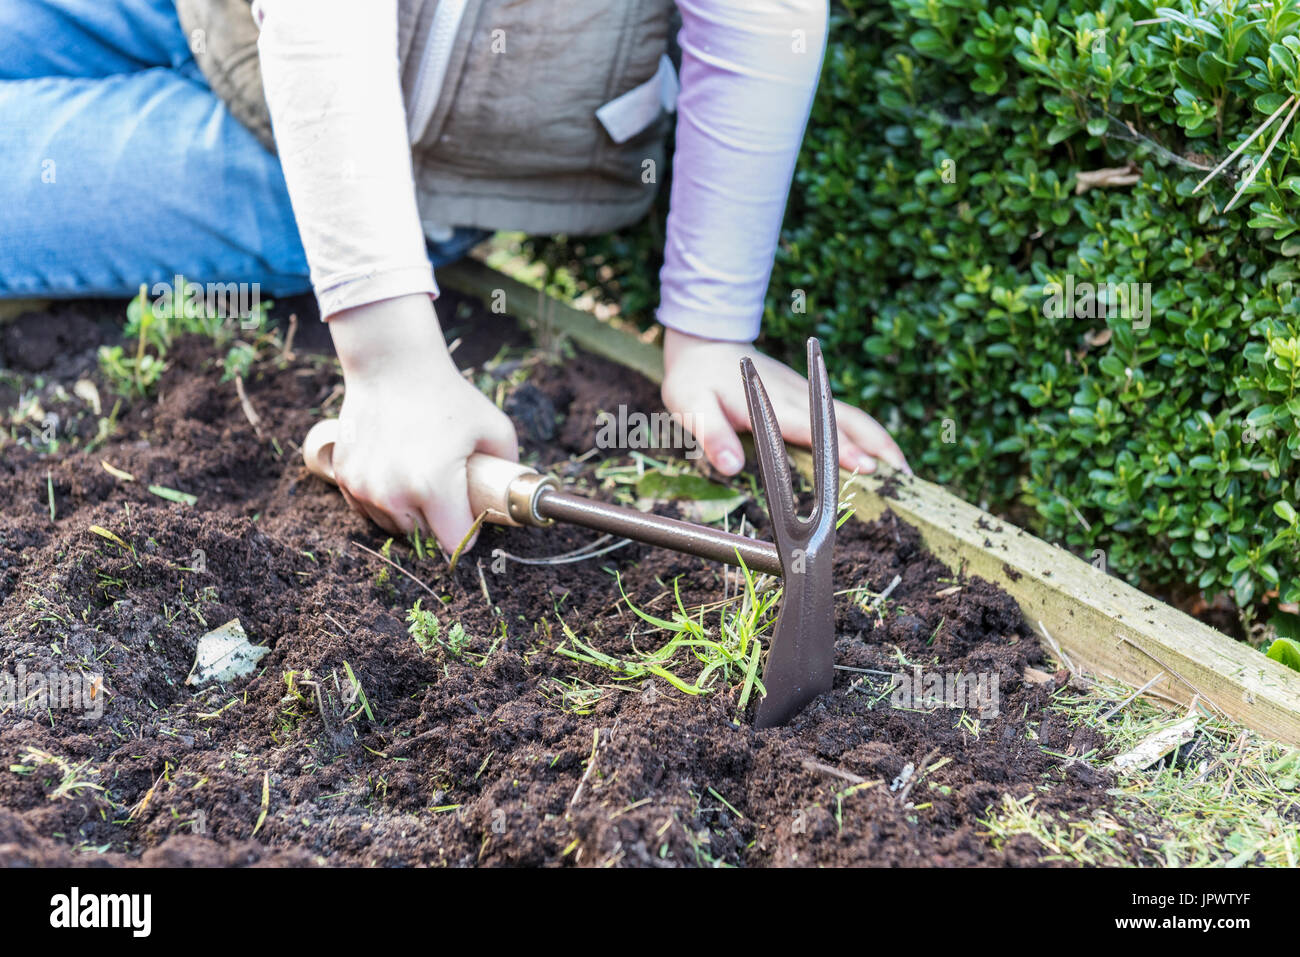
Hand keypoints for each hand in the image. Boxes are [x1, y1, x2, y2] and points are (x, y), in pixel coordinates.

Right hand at [327, 294, 518, 551]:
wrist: (390, 364)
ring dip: (409, 514)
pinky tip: (395, 473)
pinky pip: (368, 508)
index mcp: (434, 487)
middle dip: (438, 523)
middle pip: (423, 537)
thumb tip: (512, 491)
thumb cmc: (446, 395)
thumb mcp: (495, 427)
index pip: (454, 542)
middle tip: (448, 494)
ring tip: (420, 480)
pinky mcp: (344, 478)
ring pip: (394, 526)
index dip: (468, 534)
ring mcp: (364, 488)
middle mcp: (394, 494)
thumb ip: (509, 465)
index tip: (471, 521)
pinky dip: (382, 500)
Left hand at [660, 327, 910, 476]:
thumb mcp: (691, 407)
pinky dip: (871, 437)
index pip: (812, 429)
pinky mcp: (810, 399)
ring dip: (882, 442)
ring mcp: (808, 396)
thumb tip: (730, 467)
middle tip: (906, 479)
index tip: (868, 467)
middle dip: (880, 447)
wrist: (706, 343)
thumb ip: (711, 436)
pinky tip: (882, 458)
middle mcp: (799, 398)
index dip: (841, 449)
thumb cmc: (697, 380)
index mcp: (772, 404)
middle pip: (848, 421)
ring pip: (854, 418)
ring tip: (906, 474)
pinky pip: (847, 418)